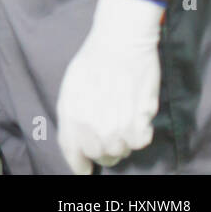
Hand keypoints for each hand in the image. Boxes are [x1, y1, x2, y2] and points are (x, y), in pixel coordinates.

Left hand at [56, 0, 163, 173]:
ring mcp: (117, 126)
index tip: (83, 169)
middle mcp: (92, 125)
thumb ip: (71, 117)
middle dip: (101, 150)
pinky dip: (139, 134)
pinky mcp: (140, 121)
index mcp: (71, 115)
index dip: (78, 164)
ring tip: (121, 121)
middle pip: (99, 155)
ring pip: (120, 150)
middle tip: (107, 136)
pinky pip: (139, 142)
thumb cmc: (92, 61)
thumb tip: (77, 142)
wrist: (120, 42)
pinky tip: (136, 118)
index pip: (72, 152)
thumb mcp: (70, 88)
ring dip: (121, 142)